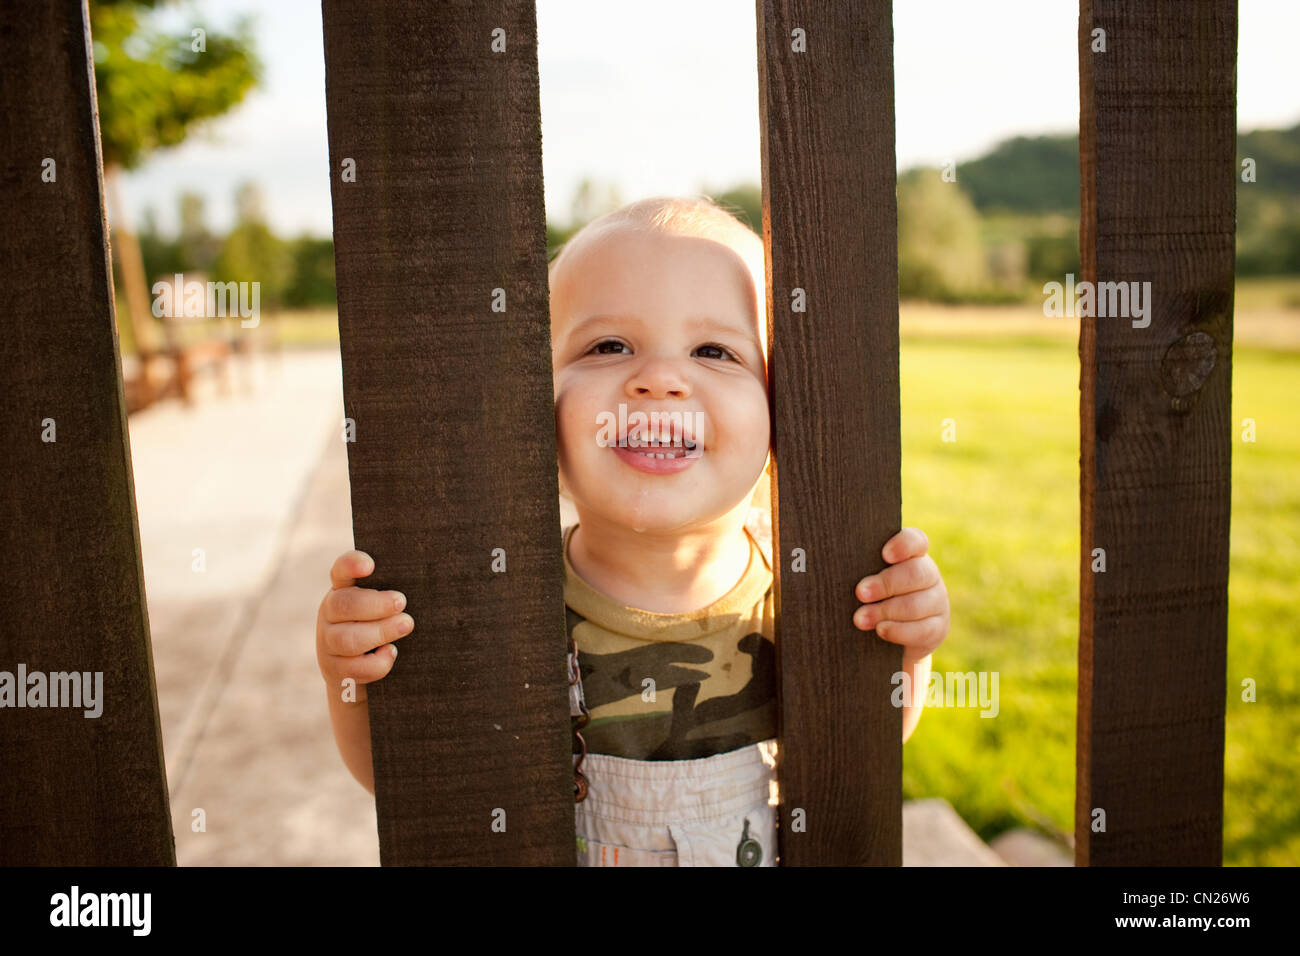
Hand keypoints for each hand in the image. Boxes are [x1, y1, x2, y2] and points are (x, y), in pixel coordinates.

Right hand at [315, 550, 413, 699]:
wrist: (357, 671)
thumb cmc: (380, 626)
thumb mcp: (383, 606)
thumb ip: (393, 594)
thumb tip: (425, 586)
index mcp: (344, 589)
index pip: (341, 570)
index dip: (352, 565)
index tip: (370, 565)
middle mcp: (330, 613)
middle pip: (344, 605)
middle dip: (376, 605)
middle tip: (401, 602)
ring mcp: (328, 642)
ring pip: (348, 639)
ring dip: (381, 632)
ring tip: (406, 625)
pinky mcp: (334, 670)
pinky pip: (355, 668)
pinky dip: (378, 662)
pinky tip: (391, 652)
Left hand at [851, 527, 948, 658]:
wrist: (886, 635)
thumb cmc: (868, 596)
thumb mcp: (864, 577)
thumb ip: (858, 567)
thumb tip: (831, 563)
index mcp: (911, 555)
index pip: (915, 541)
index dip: (903, 545)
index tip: (884, 555)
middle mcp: (928, 574)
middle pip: (915, 573)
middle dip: (886, 584)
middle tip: (860, 592)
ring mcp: (936, 601)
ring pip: (917, 604)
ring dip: (886, 611)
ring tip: (860, 619)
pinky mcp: (937, 627)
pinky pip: (923, 629)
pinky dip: (900, 631)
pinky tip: (881, 630)